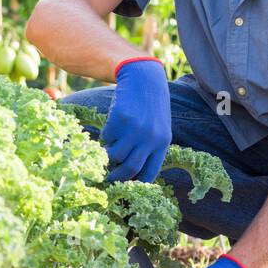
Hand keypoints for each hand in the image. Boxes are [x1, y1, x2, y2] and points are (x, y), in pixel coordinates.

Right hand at [100, 57, 170, 182]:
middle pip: (130, 168)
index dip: (136, 184)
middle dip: (116, 178)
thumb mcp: (158, 128)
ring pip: (115, 155)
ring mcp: (134, 129)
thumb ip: (149, 148)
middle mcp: (150, 138)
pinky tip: (110, 129)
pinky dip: (105, 137)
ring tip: (109, 148)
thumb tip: (132, 173)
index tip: (125, 187)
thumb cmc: (151, 107)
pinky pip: (106, 138)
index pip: (149, 174)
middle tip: (108, 179)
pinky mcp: (119, 119)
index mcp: (162, 143)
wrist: (144, 79)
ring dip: (109, 155)